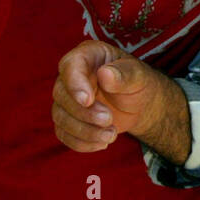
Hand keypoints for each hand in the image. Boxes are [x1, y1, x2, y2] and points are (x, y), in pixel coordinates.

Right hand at [52, 40, 188, 159]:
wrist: (139, 103)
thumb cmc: (138, 82)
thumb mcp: (139, 76)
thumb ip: (124, 74)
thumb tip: (105, 74)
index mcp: (87, 56)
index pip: (70, 66)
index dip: (75, 84)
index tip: (88, 100)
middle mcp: (71, 76)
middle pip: (62, 95)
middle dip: (84, 113)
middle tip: (109, 119)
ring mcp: (67, 99)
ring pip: (60, 117)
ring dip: (84, 131)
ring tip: (111, 135)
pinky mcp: (68, 120)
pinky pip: (64, 134)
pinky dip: (82, 143)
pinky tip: (102, 144)